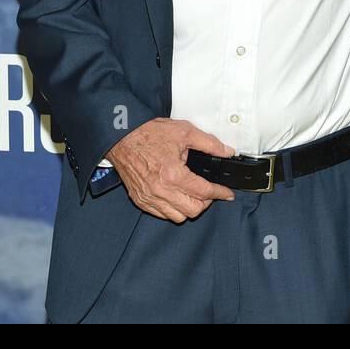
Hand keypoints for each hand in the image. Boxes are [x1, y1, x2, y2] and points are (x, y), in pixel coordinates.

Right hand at [106, 117, 236, 221]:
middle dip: (206, 202)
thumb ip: (209, 143)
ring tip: (193, 194)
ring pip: (178, 216)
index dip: (220, 193)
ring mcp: (149, 197)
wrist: (122, 137)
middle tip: (209, 192)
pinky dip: (173, 209)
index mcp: (173, 174)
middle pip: (193, 210)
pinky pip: (161, 214)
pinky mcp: (140, 200)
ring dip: (189, 208)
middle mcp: (160, 190)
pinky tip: (177, 196)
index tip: (227, 194)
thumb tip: (227, 151)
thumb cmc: (149, 133)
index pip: (204, 192)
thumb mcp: (184, 131)